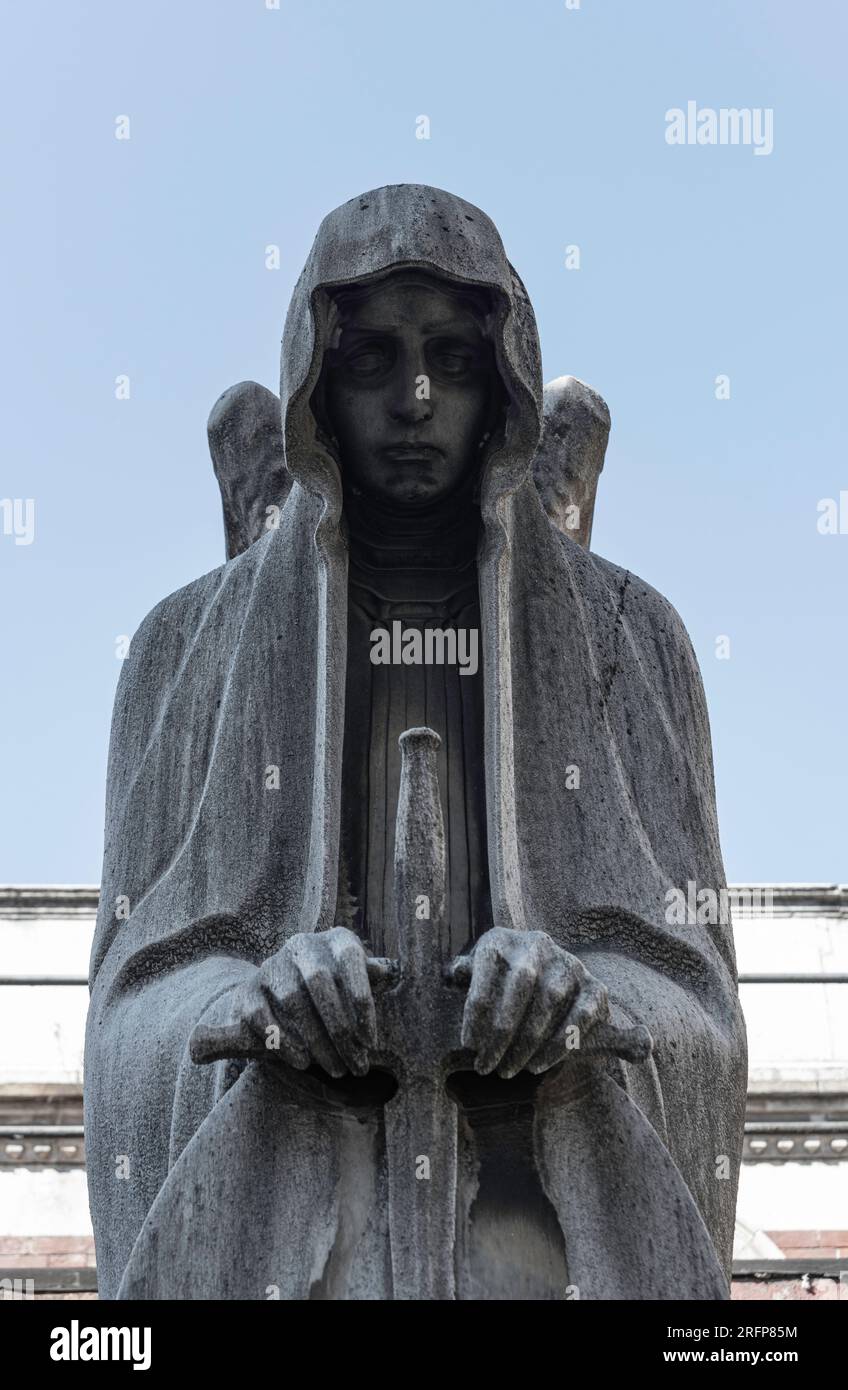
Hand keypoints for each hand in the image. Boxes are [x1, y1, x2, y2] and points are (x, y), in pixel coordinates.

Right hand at [226, 927, 386, 1077]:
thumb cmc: (336, 990)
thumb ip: (373, 976)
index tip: (371, 1043)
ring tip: (335, 1068)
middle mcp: (302, 945)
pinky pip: (261, 1015)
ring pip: (292, 1001)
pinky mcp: (248, 990)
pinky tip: (303, 1062)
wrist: (278, 993)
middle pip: (319, 981)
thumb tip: (393, 972)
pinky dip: (283, 1041)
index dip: (362, 1003)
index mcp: (335, 939)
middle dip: (340, 1030)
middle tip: (356, 1066)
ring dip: (316, 1041)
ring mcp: (272, 965)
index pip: (351, 961)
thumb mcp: (357, 979)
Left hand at [456, 928, 608, 1078]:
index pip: (489, 970)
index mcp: (503, 939)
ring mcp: (570, 964)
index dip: (477, 1011)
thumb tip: (456, 972)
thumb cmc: (498, 984)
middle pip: (522, 983)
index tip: (469, 1046)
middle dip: (502, 1031)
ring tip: (508, 1069)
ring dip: (528, 1042)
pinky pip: (579, 1016)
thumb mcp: (477, 974)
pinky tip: (537, 1065)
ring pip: (551, 1000)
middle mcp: (538, 944)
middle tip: (487, 1066)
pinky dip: (557, 1045)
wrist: (550, 984)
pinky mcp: (594, 987)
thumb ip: (466, 973)